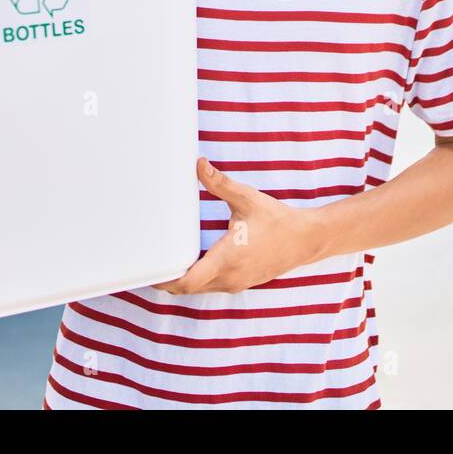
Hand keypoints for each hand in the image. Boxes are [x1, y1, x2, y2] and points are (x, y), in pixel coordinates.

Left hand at [153, 158, 323, 294]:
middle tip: (147, 262)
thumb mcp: (247, 199)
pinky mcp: (240, 283)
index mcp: (227, 259)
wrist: (305, 240)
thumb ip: (220, 183)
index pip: (187, 281)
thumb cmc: (277, 220)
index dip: (164, 278)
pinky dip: (196, 280)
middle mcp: (229, 277)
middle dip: (166, 279)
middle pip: (187, 288)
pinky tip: (188, 263)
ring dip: (180, 280)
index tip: (148, 268)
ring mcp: (235, 284)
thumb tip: (199, 164)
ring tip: (162, 262)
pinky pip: (210, 287)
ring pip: (198, 289)